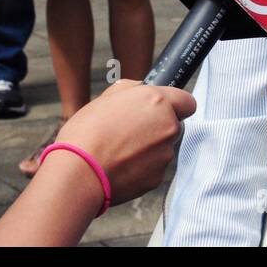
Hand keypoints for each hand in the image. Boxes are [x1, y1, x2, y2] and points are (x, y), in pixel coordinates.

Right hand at [54, 80, 196, 205]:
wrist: (78, 171)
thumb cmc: (87, 132)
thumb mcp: (106, 98)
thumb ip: (131, 90)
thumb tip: (140, 89)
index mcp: (158, 102)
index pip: (187, 101)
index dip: (175, 105)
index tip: (162, 110)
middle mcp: (168, 126)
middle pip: (174, 126)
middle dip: (158, 128)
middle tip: (131, 132)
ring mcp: (165, 154)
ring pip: (163, 148)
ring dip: (149, 149)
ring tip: (119, 151)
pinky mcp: (158, 177)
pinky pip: (154, 169)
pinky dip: (141, 168)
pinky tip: (119, 166)